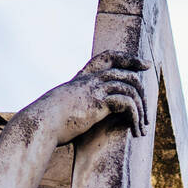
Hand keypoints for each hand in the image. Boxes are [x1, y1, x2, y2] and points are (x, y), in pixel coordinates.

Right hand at [26, 51, 151, 145]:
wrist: (39, 124)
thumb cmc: (47, 121)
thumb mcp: (62, 107)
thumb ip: (73, 104)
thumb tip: (76, 113)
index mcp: (81, 79)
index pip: (107, 57)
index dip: (127, 58)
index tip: (143, 64)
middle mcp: (89, 80)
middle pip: (125, 73)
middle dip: (142, 90)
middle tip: (148, 111)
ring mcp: (94, 89)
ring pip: (130, 88)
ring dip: (141, 110)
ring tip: (141, 129)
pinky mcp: (98, 103)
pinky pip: (127, 103)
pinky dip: (135, 117)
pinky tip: (135, 130)